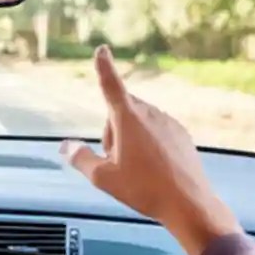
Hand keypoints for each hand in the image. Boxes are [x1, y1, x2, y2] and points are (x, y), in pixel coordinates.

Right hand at [61, 45, 240, 254]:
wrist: (188, 203)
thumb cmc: (145, 190)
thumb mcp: (103, 178)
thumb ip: (80, 158)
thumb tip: (66, 146)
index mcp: (128, 119)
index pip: (110, 86)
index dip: (104, 67)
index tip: (102, 51)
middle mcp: (150, 114)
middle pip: (120, 112)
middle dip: (112, 131)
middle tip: (117, 162)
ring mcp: (168, 123)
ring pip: (139, 122)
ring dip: (131, 138)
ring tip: (138, 170)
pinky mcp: (181, 134)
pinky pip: (157, 131)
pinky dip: (149, 144)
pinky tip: (154, 169)